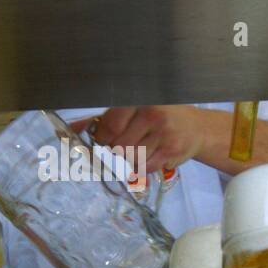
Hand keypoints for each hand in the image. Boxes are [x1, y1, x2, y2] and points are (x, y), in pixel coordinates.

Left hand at [73, 105, 205, 173]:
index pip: (110, 127)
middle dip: (115, 150)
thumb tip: (71, 130)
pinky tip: (150, 155)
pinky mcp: (172, 151)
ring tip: (138, 148)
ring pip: (130, 159)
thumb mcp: (132, 110)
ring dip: (129, 159)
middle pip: (118, 146)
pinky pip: (144, 168)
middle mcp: (153, 114)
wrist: (196, 128)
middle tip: (124, 144)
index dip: (104, 138)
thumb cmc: (158, 116)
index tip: (107, 138)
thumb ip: (103, 119)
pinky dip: (141, 167)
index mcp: (140, 99)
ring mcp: (164, 133)